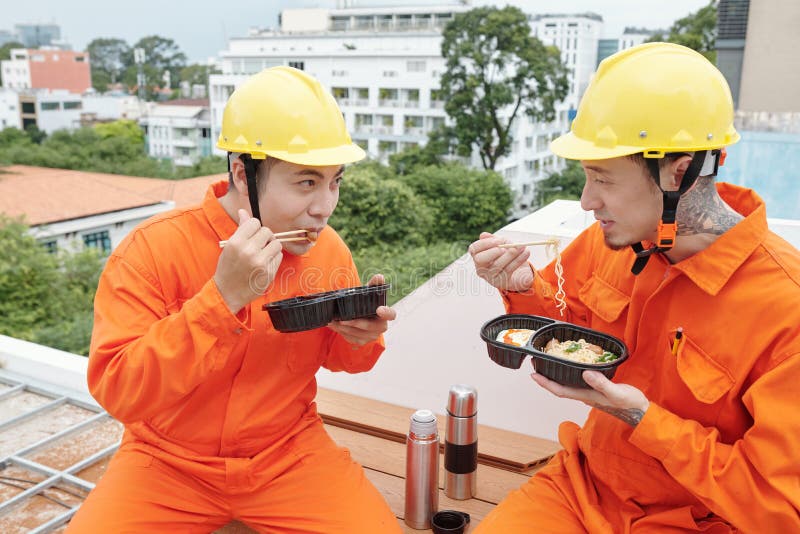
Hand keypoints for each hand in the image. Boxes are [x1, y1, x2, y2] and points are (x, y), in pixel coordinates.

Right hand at [214, 209, 282, 313]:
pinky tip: (264, 264)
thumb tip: (243, 211)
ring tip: (262, 254)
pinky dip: (274, 258)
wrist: (228, 293)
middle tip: (258, 246)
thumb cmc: (228, 267)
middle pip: (267, 231)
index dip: (255, 228)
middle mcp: (248, 251)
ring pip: (276, 243)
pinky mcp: (269, 272)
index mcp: (236, 242)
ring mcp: (260, 262)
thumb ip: (240, 229)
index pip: (254, 222)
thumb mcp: (229, 247)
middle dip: (264, 237)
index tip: (252, 235)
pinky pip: (279, 256)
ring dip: (271, 247)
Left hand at [327, 274, 395, 345]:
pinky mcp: (361, 341)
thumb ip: (374, 285)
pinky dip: (340, 332)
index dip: (386, 312)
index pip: (391, 314)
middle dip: (355, 323)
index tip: (379, 309)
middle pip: (370, 327)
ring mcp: (371, 336)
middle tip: (342, 320)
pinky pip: (350, 338)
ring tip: (332, 321)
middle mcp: (380, 327)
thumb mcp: (368, 294)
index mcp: (385, 314)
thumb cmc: (365, 304)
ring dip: (344, 328)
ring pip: (358, 334)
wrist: (359, 317)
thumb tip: (379, 276)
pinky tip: (333, 325)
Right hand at [468, 232, 533, 291]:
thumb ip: (494, 239)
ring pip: (497, 265)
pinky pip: (508, 270)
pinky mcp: (500, 283)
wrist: (519, 271)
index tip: (499, 240)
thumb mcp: (502, 244)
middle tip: (505, 247)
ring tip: (522, 246)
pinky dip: (518, 260)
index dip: (485, 243)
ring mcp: (489, 277)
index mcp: (478, 256)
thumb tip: (483, 235)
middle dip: (493, 252)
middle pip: (480, 259)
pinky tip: (526, 253)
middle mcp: (480, 267)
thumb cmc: (508, 255)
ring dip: (511, 254)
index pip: (474, 249)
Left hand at [531, 367, 649, 426]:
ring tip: (548, 365)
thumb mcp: (617, 392)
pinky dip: (569, 374)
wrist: (640, 410)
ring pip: (567, 385)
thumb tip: (585, 373)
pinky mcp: (596, 390)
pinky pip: (577, 382)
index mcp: (586, 396)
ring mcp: (590, 393)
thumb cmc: (629, 402)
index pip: (560, 390)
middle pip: (560, 388)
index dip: (546, 384)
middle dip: (546, 378)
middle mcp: (585, 395)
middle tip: (536, 365)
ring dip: (555, 377)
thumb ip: (602, 384)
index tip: (533, 375)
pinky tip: (570, 368)